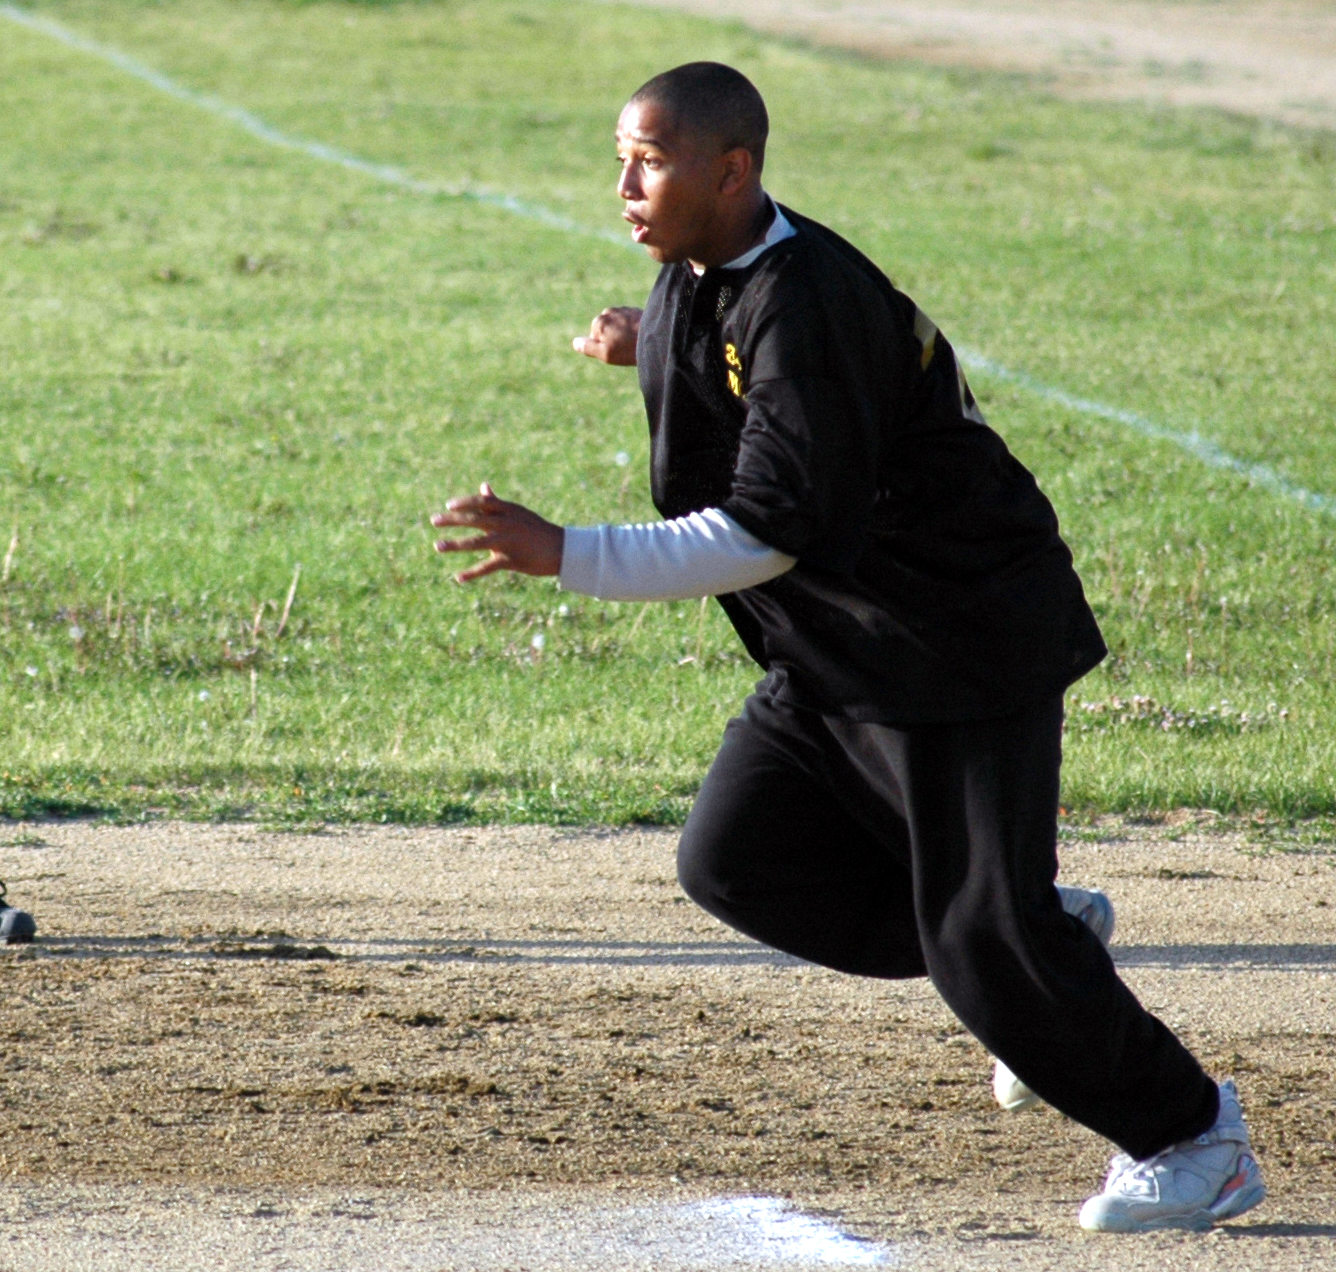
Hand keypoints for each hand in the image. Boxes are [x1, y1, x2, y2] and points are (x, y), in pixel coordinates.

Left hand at [431, 483, 563, 582]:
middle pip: (475, 519)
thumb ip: (497, 503)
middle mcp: (507, 524)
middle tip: (434, 520)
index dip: (465, 503)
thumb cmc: (537, 530)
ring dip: (456, 544)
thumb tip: (483, 487)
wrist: (561, 550)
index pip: (482, 503)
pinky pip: (488, 567)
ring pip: (477, 542)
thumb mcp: (518, 513)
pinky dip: (472, 573)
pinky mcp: (511, 560)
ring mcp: (508, 542)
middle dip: (453, 520)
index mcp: (509, 510)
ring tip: (437, 546)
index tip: (449, 506)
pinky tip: (458, 578)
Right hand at [572, 306, 641, 365]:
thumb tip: (575, 342)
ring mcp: (622, 309)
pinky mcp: (635, 310)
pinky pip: (629, 322)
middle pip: (606, 330)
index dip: (604, 348)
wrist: (656, 338)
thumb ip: (588, 347)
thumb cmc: (628, 349)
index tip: (616, 351)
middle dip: (613, 338)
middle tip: (625, 347)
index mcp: (598, 322)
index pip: (594, 338)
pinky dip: (632, 329)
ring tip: (633, 342)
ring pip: (618, 326)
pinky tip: (639, 336)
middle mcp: (608, 312)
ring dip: (623, 333)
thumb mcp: (605, 354)